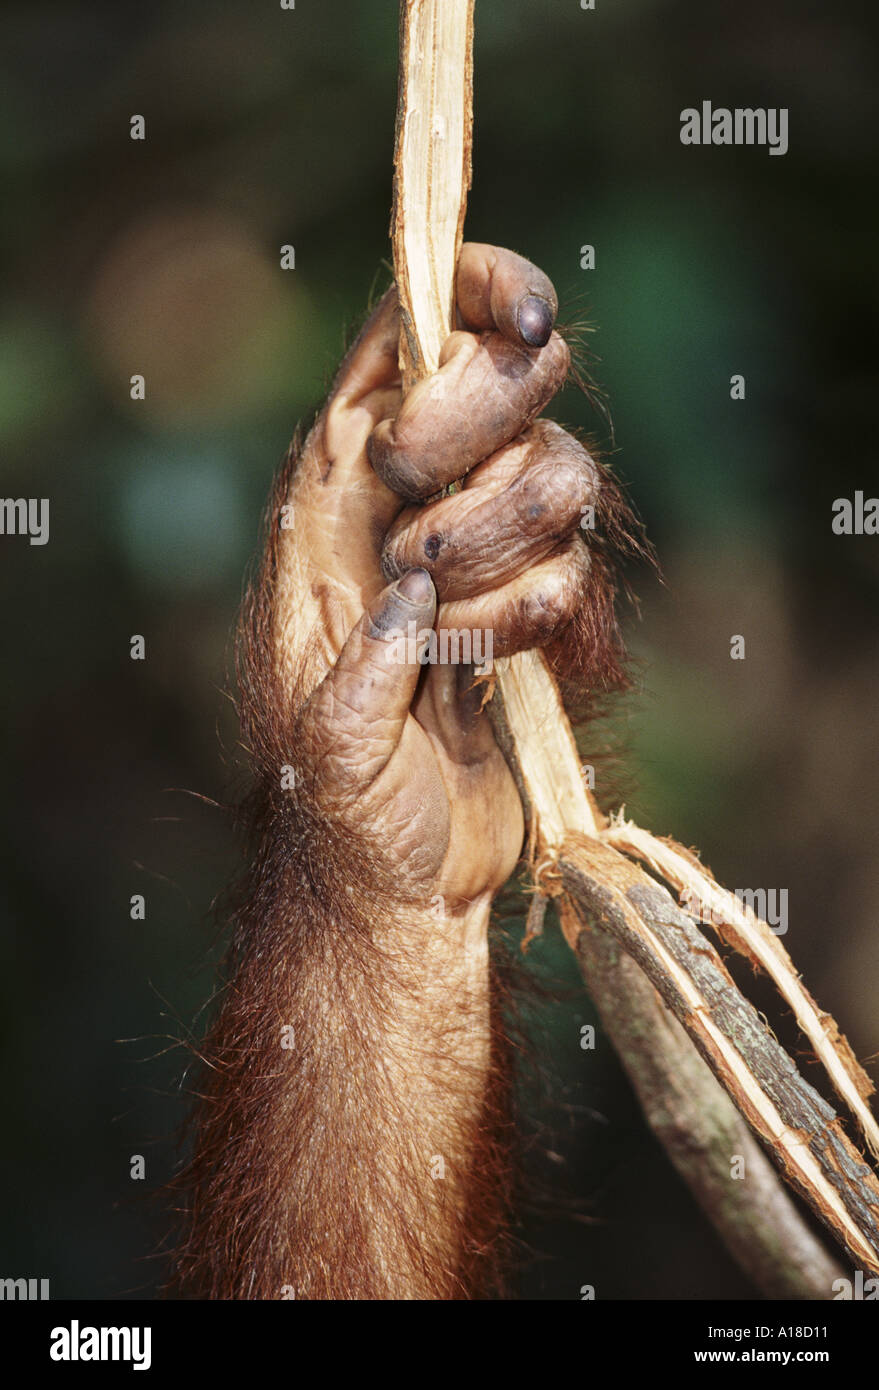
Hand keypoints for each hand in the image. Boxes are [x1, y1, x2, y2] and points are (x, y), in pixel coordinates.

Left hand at [267, 243, 600, 916]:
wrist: (402, 878)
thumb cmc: (344, 815)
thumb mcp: (325, 750)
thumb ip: (361, 664)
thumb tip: (412, 585)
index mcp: (328, 503)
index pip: (393, 343)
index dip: (464, 299)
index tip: (525, 319)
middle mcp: (408, 505)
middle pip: (500, 380)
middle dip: (485, 455)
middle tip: (421, 553)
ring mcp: (478, 549)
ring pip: (556, 470)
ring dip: (507, 557)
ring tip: (447, 642)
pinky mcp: (531, 598)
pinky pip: (570, 559)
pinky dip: (533, 616)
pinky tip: (484, 673)